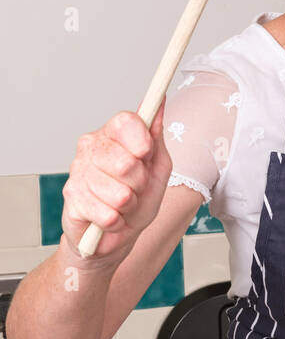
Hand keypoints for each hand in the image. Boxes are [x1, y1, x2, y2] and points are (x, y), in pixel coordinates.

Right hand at [62, 98, 171, 265]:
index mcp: (111, 134)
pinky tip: (110, 217)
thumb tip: (159, 103)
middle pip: (126, 162)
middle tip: (135, 187)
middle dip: (140, 183)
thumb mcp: (156, 168)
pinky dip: (117, 221)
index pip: (125, 121)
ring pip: (119, 193)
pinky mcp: (71, 200)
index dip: (141, 139)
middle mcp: (90, 148)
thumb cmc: (138, 199)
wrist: (115, 235)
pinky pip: (108, 215)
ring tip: (122, 205)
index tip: (146, 153)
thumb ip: (156, 137)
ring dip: (129, 205)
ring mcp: (77, 173)